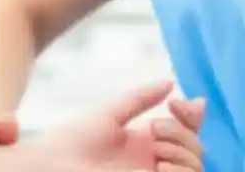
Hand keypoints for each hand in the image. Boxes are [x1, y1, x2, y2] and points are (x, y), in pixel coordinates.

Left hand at [13, 80, 205, 171]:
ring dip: (183, 153)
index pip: (185, 129)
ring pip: (196, 166)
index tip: (178, 103)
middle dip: (183, 133)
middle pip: (195, 147)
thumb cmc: (71, 141)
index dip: (191, 116)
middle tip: (154, 128)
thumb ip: (140, 98)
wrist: (48, 166)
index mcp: (146, 142)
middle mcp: (154, 162)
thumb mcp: (110, 114)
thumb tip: (171, 82)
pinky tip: (161, 167)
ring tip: (157, 150)